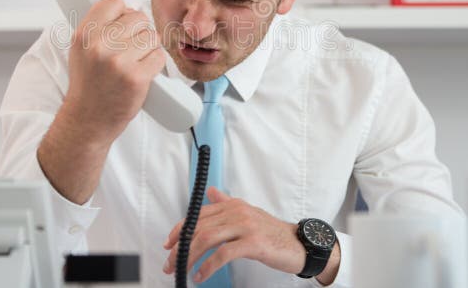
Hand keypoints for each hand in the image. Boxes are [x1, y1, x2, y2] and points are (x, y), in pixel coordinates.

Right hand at [64, 0, 165, 140]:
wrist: (87, 119)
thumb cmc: (88, 83)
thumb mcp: (81, 49)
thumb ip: (100, 27)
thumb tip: (129, 8)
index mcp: (85, 34)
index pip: (114, 1)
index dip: (123, 12)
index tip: (123, 25)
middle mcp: (100, 45)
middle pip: (138, 18)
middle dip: (139, 31)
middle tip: (131, 49)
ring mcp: (119, 61)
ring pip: (152, 36)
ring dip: (149, 48)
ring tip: (136, 61)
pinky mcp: (137, 77)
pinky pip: (160, 56)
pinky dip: (155, 63)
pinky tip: (143, 71)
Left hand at [162, 187, 306, 283]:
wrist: (299, 244)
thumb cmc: (272, 233)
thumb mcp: (248, 213)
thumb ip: (227, 203)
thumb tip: (210, 192)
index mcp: (233, 205)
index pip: (198, 215)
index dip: (179, 230)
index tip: (168, 244)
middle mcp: (237, 212)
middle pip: (199, 228)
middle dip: (180, 248)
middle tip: (170, 264)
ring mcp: (245, 226)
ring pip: (207, 239)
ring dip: (189, 257)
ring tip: (181, 271)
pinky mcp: (253, 243)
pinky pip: (223, 254)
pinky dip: (208, 267)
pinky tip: (201, 276)